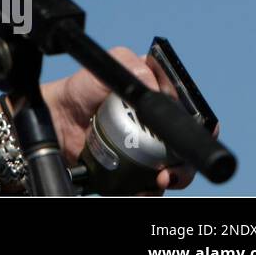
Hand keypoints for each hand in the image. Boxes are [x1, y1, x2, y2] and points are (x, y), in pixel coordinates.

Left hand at [40, 45, 218, 194]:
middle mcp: (157, 126)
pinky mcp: (134, 169)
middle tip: (173, 167)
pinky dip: (149, 190)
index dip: (200, 124)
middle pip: (188, 147)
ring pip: (175, 169)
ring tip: (160, 180)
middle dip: (187, 160)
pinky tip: (141, 189)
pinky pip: (151, 185)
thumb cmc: (79, 90)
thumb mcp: (102, 68)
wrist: (56, 121)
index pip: (191, 112)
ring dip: (175, 178)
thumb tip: (155, 85)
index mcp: (158, 97)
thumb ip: (127, 64)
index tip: (199, 133)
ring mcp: (147, 149)